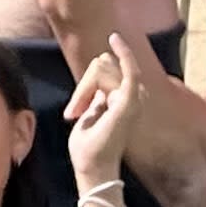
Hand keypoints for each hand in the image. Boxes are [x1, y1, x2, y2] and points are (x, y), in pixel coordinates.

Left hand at [64, 36, 136, 193]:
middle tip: (73, 113)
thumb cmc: (89, 148)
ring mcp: (133, 97)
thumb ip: (95, 97)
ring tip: (78, 114)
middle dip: (82, 86)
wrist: (92, 167)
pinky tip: (116, 39)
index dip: (84, 87)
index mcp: (123, 101)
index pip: (104, 73)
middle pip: (103, 65)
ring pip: (103, 66)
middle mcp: (132, 97)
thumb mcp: (89, 114)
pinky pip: (129, 68)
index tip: (72, 112)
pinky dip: (124, 52)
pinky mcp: (130, 100)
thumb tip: (96, 80)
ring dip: (84, 88)